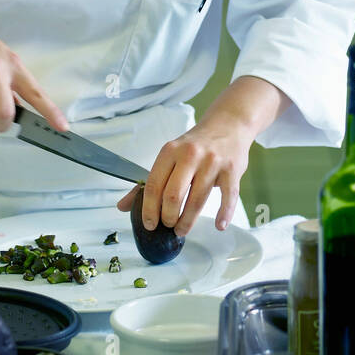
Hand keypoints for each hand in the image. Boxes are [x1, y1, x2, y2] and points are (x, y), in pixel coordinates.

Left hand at [114, 75, 289, 234]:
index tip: (149, 224)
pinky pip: (227, 197)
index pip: (153, 185)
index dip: (149, 209)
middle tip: (168, 226)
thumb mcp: (169, 155)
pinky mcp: (231, 170)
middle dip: (168, 217)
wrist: (228, 124)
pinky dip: (223, 214)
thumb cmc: (195, 145)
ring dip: (188, 221)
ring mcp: (212, 162)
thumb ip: (148, 181)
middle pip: (173, 195)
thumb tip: (123, 206)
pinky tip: (219, 226)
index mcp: (170, 151)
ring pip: (197, 200)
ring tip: (182, 230)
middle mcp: (190, 155)